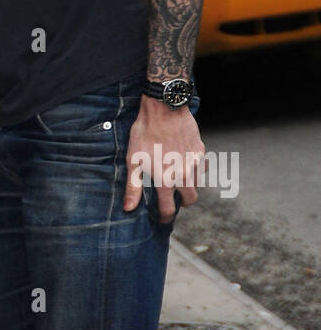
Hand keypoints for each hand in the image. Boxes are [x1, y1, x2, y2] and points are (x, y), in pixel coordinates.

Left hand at [125, 97, 204, 222]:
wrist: (163, 110)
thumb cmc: (144, 134)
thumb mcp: (133, 161)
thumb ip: (133, 187)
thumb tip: (128, 209)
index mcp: (165, 180)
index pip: (169, 209)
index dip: (165, 218)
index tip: (163, 219)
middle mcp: (183, 175)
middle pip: (190, 200)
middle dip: (183, 202)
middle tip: (173, 198)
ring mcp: (194, 163)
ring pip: (197, 184)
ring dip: (188, 185)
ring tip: (176, 177)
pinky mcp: (200, 151)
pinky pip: (200, 166)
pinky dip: (194, 168)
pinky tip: (183, 160)